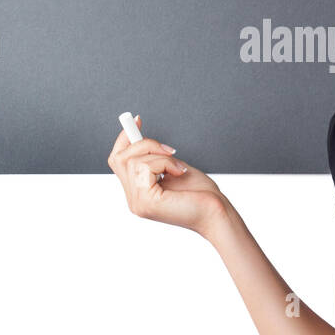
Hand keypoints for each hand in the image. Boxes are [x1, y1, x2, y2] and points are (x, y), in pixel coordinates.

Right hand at [107, 115, 227, 235]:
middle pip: (120, 158)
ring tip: (178, 167)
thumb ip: (155, 157)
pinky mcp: (146, 202)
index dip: (124, 139)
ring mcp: (137, 202)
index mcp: (139, 192)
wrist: (217, 213)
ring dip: (160, 156)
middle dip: (144, 144)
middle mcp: (134, 199)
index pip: (117, 162)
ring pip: (133, 160)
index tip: (137, 120)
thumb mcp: (173, 168)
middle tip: (168, 150)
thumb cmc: (201, 194)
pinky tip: (180, 172)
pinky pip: (145, 167)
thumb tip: (139, 136)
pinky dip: (166, 163)